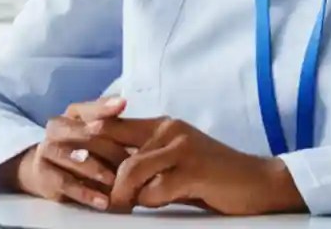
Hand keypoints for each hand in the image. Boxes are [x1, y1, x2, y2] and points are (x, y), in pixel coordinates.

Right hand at [10, 97, 131, 210]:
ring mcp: (47, 151)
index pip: (88, 108)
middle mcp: (56, 129)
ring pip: (72, 159)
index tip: (122, 106)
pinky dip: (85, 193)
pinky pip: (65, 184)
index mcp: (71, 114)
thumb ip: (107, 117)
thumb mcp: (93, 130)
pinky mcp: (44, 175)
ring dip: (95, 170)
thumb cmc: (80, 146)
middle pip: (82, 134)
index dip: (104, 108)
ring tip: (115, 182)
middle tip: (129, 160)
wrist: (45, 169)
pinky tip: (103, 201)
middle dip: (107, 147)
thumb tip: (121, 102)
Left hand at [91, 117, 304, 215]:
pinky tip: (163, 202)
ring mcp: (181, 147)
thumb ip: (146, 162)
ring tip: (124, 206)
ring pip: (130, 171)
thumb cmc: (213, 178)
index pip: (112, 123)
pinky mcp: (192, 169)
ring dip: (123, 195)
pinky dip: (151, 202)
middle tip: (95, 195)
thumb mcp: (175, 163)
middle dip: (99, 173)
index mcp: (162, 125)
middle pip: (114, 145)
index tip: (73, 156)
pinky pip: (154, 190)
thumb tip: (109, 175)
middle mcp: (168, 130)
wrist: (257, 184)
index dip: (89, 137)